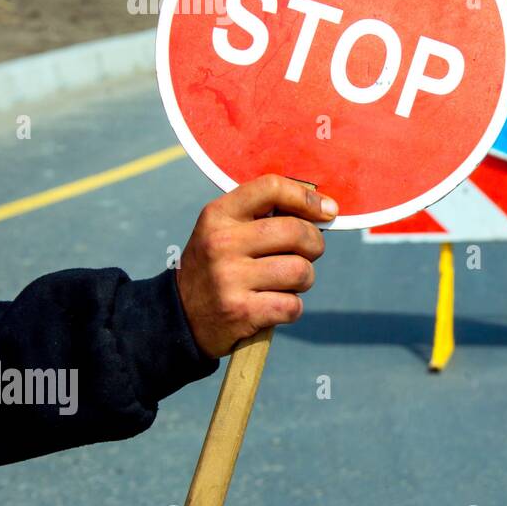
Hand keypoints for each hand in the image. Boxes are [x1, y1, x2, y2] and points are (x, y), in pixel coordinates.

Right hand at [175, 175, 336, 357]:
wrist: (178, 317)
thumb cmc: (219, 267)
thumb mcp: (226, 231)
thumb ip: (266, 216)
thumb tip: (326, 209)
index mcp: (218, 215)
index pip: (271, 187)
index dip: (307, 198)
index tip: (328, 211)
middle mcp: (221, 243)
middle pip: (296, 232)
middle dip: (314, 245)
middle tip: (306, 255)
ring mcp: (228, 278)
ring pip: (301, 270)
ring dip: (304, 280)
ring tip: (285, 283)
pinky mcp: (240, 311)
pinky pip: (292, 305)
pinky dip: (292, 308)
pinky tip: (274, 306)